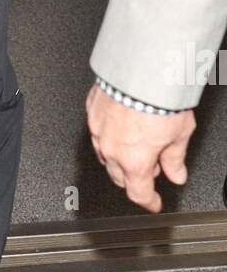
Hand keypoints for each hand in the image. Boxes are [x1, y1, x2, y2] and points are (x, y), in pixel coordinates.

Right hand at [86, 82, 195, 212]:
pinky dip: (108, 134)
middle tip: (152, 165)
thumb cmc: (160, 97)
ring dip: (119, 157)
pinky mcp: (91, 110)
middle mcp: (111, 149)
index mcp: (134, 161)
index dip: (149, 202)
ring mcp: (98, 129)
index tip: (153, 203)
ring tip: (137, 143)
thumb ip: (176, 158)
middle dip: (135, 177)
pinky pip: (97, 131)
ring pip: (105, 155)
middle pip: (120, 177)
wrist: (142, 68)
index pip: (139, 193)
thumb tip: (176, 173)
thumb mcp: (180, 133)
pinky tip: (121, 126)